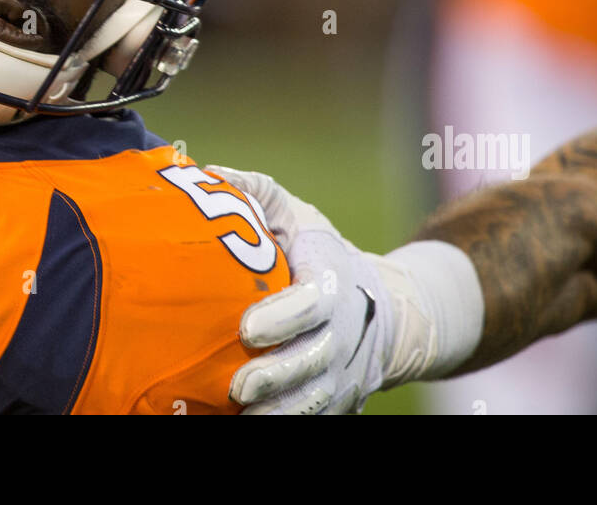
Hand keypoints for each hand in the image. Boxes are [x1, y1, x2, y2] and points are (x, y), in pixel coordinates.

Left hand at [209, 166, 393, 414]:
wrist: (386, 306)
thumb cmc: (319, 252)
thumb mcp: (296, 214)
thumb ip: (257, 193)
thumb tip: (210, 174)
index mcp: (333, 278)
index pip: (314, 301)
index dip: (284, 317)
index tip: (247, 328)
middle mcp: (346, 329)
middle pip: (316, 358)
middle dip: (278, 374)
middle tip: (238, 385)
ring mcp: (347, 371)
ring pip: (318, 398)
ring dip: (282, 409)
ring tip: (244, 414)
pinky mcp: (343, 401)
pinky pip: (318, 417)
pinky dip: (288, 420)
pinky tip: (251, 423)